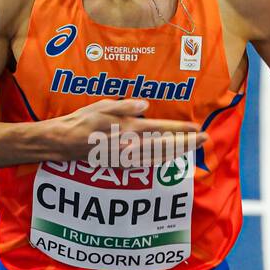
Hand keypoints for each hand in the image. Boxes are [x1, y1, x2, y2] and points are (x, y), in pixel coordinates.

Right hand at [52, 98, 206, 165]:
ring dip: (178, 152)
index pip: (161, 129)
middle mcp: (131, 145)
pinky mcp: (121, 164)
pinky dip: (161, 161)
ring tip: (192, 148)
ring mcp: (127, 157)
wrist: (65, 143)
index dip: (180, 130)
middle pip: (165, 145)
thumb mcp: (101, 107)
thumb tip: (145, 105)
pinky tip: (169, 159)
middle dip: (186, 142)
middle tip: (204, 139)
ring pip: (159, 157)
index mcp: (128, 128)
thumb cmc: (82, 121)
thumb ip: (125, 106)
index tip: (196, 128)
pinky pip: (147, 163)